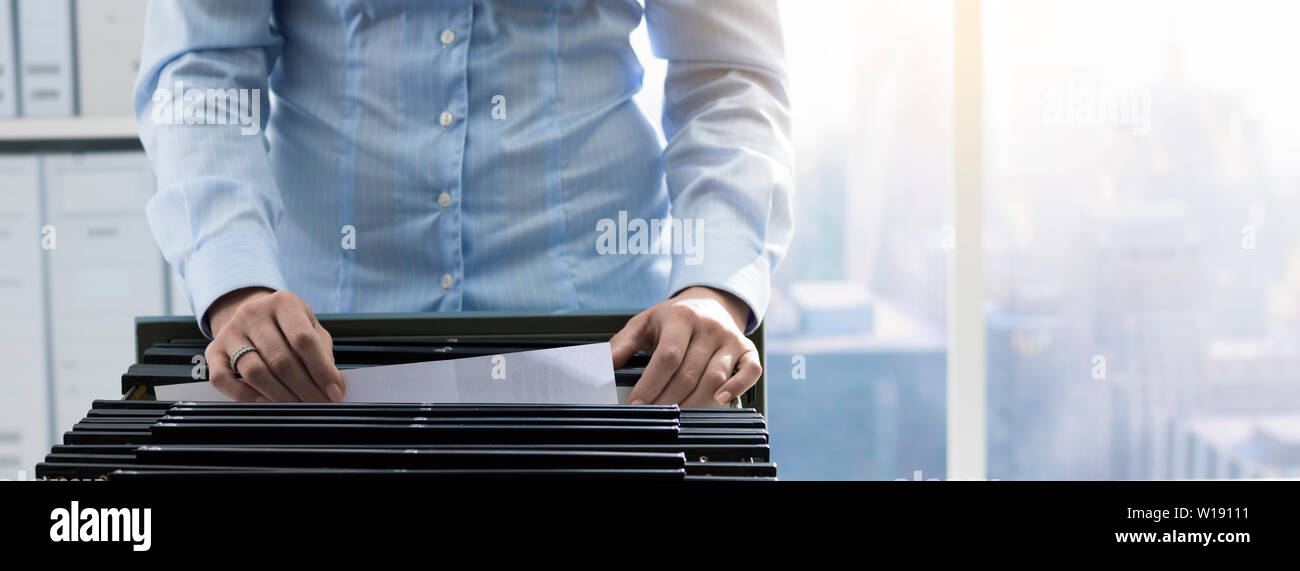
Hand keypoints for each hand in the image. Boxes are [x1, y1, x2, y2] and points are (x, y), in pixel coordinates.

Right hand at [204, 287, 344, 401]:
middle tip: (319, 404)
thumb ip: (322, 352)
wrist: (253, 314)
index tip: (335, 392)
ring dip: (280, 396)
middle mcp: (252, 313)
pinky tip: (266, 403)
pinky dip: (246, 397)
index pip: (303, 339)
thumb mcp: (311, 327)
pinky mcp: (213, 351)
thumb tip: (332, 385)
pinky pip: (223, 380)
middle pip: (280, 359)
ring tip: (298, 407)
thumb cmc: (288, 326)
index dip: (321, 370)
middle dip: (304, 388)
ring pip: (254, 372)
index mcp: (283, 303)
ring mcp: (230, 332)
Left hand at [611, 286, 760, 406]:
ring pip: (715, 378)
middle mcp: (709, 327)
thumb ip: (622, 345)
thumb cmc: (672, 319)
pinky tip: (719, 400)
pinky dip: (737, 388)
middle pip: (689, 372)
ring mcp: (731, 339)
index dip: (651, 383)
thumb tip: (601, 367)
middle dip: (667, 399)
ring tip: (675, 413)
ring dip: (693, 402)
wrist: (708, 302)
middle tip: (652, 414)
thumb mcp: (643, 323)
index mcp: (681, 318)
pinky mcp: (747, 350)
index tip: (636, 403)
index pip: (668, 356)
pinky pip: (750, 372)